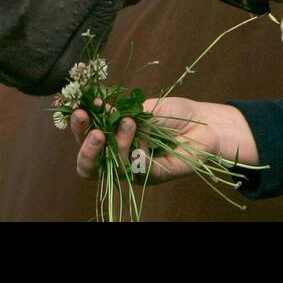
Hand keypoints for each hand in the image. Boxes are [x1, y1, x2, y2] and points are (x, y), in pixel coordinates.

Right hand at [70, 97, 257, 183]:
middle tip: (95, 131)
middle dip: (86, 148)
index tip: (80, 109)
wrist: (204, 122)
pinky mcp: (152, 176)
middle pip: (89, 166)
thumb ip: (120, 112)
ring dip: (116, 144)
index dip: (79, 127)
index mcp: (113, 138)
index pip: (86, 139)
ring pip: (112, 168)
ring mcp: (135, 169)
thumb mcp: (144, 107)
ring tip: (127, 123)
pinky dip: (135, 149)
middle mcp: (119, 157)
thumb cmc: (174, 113)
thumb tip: (96, 108)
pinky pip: (136, 169)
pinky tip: (139, 129)